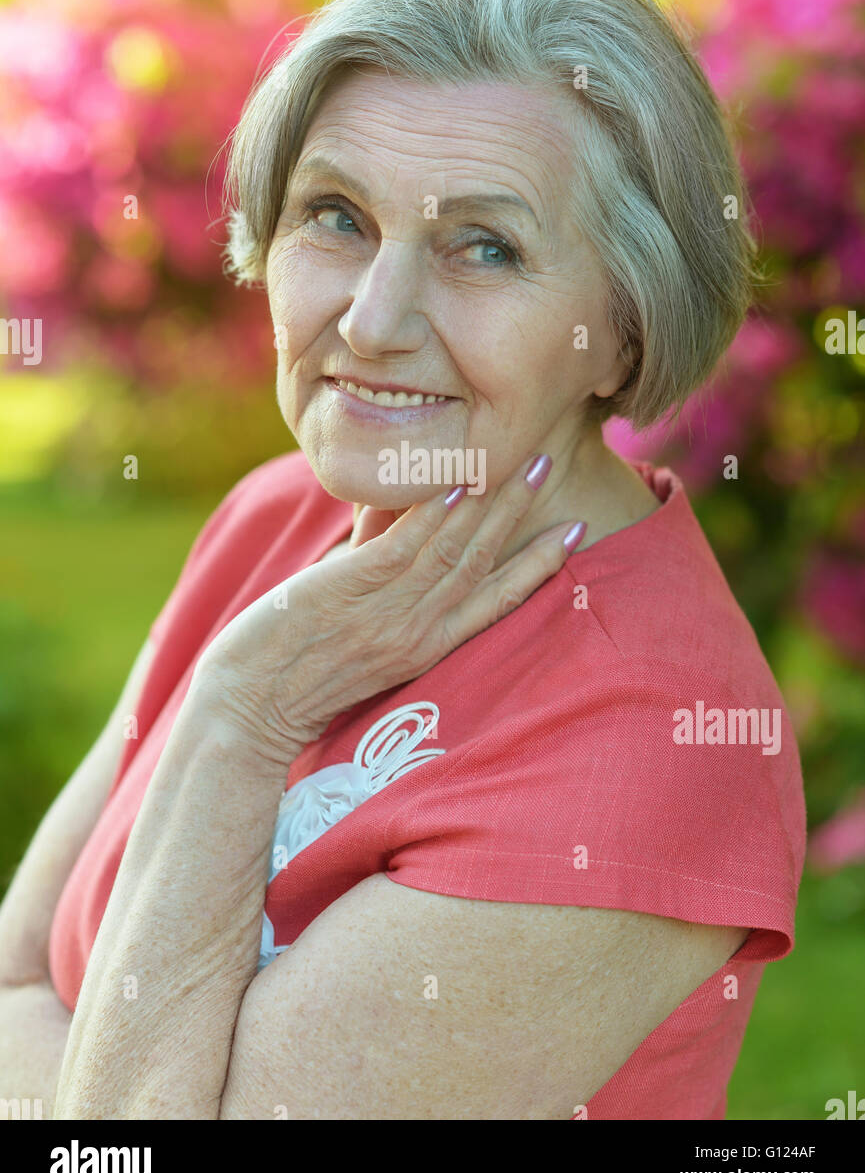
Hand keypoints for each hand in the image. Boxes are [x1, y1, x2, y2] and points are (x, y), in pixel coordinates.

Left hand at [191, 454, 585, 764]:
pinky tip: (459, 481)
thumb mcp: (358, 622)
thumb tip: (400, 509)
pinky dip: (434, 514)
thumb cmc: (295, 667)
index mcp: (426, 646)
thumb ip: (380, 567)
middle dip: (521, 515)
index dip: (539, 566)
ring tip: (521, 464)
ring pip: (454, 551)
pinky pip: (404, 547)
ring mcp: (387, 613)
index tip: (576, 532)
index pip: (496, 601)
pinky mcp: (352, 592)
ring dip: (491, 504)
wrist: (249, 708)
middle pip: (483, 564)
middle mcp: (417, 632)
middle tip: (551, 467)